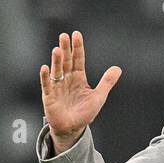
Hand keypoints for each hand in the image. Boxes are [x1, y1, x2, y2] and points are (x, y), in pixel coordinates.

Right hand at [39, 31, 121, 148]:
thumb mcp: (98, 97)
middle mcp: (67, 79)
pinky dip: (46, 77)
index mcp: (78, 77)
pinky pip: (47, 85)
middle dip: (65, 49)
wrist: (72, 128)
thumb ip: (107, 82)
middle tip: (64, 36)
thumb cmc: (84, 112)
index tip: (76, 34)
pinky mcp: (49, 96)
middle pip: (66, 61)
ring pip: (57, 70)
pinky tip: (45, 68)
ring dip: (57, 60)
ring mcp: (57, 86)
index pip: (78, 59)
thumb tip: (118, 69)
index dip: (77, 47)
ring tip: (57, 50)